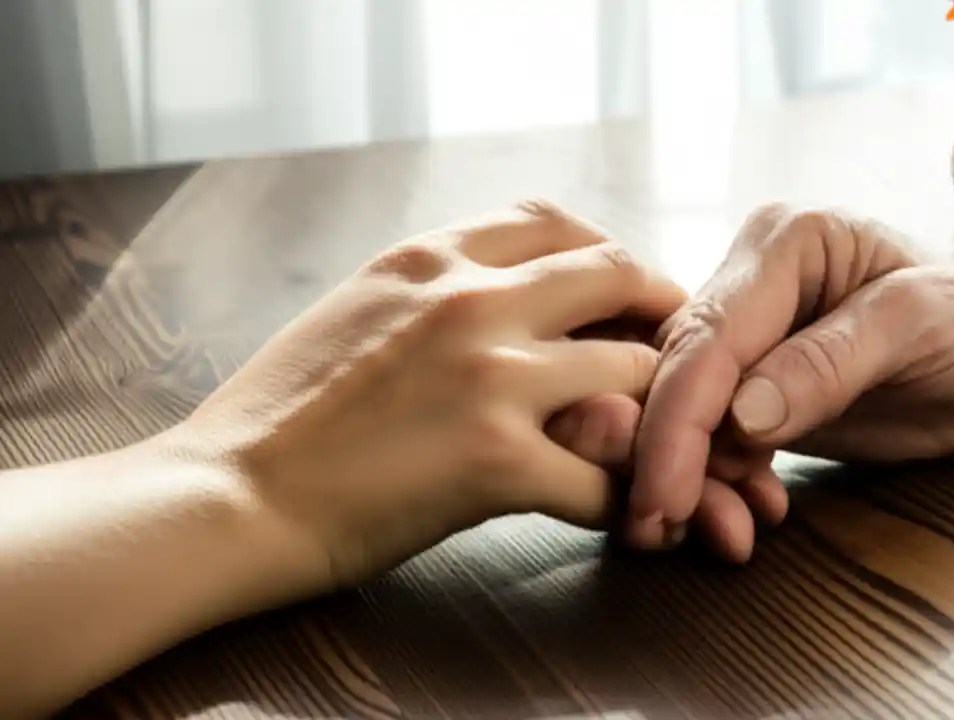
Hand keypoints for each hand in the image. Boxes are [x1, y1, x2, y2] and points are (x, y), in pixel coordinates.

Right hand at [183, 202, 685, 588]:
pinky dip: (625, 499)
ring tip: (658, 444)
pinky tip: (622, 514)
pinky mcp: (498, 461)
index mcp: (432, 256)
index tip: (619, 293)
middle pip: (620, 275)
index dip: (604, 254)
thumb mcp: (357, 307)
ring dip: (655, 412)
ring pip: (637, 372)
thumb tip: (502, 291)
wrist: (228, 493)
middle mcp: (473, 299)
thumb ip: (435, 287)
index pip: (555, 220)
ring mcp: (493, 375)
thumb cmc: (281, 414)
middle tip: (672, 359)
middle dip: (659, 315)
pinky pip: (607, 477)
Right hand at [628, 205, 921, 560]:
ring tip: (727, 536)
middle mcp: (753, 285)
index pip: (707, 337)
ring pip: (688, 418)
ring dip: (692, 483)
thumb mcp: (920, 327)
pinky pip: (717, 443)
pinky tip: (746, 520)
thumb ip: (829, 364)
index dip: (675, 420)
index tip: (662, 496)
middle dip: (670, 458)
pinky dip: (719, 487)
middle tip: (669, 531)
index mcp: (783, 244)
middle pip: (678, 378)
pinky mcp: (765, 394)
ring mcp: (756, 343)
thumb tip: (741, 418)